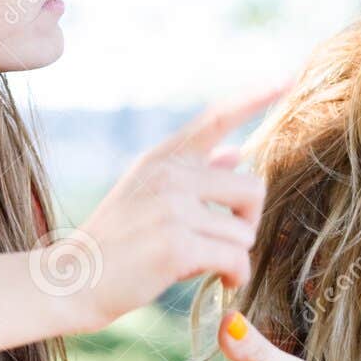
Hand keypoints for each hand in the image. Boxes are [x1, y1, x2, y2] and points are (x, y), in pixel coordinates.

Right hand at [51, 87, 284, 329]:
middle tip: (228, 243)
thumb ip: (195, 172)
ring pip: (244, 232)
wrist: (72, 279)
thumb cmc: (117, 240)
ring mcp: (172, 208)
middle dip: (249, 222)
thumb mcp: (148, 193)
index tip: (288, 78)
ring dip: (235, 256)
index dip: (255, 96)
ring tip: (208, 265)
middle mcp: (169, 174)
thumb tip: (236, 153)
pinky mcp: (177, 245)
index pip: (217, 117)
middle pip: (253, 188)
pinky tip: (221, 283)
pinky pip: (235, 259)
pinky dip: (234, 277)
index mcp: (164, 157)